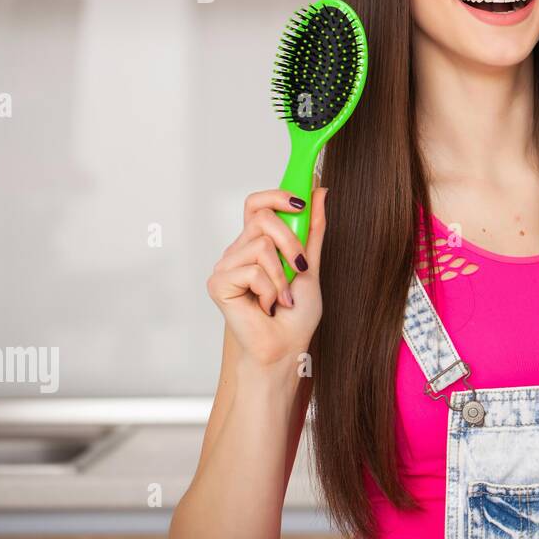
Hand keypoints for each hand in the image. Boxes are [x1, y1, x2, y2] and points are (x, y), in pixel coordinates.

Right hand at [205, 185, 327, 369]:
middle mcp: (240, 250)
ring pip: (262, 243)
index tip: (302, 201)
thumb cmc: (296, 314)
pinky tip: (266, 305)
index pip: (258, 204)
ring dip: (282, 275)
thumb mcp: (310, 264)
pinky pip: (252, 269)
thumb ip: (312, 229)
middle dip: (291, 242)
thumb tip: (320, 191)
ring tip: (282, 296)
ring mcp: (227, 265)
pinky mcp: (219, 282)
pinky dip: (269, 289)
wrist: (287, 347)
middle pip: (263, 216)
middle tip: (299, 268)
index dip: (277, 194)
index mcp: (258, 243)